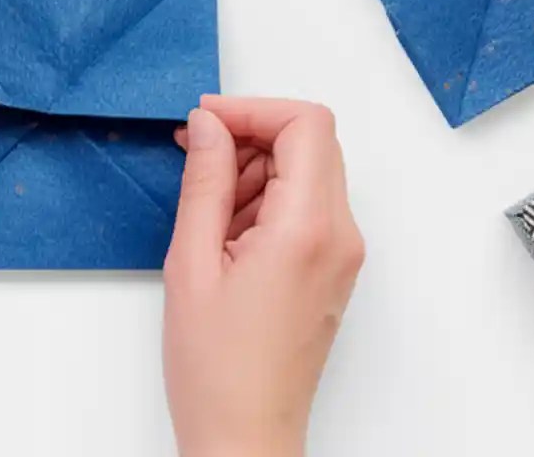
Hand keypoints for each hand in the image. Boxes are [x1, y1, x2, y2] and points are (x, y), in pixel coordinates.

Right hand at [164, 96, 364, 456]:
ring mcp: (342, 254)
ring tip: (208, 215)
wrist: (245, 433)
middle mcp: (340, 235)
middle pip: (311, 143)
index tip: (206, 120)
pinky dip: (267, 201)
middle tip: (196, 157)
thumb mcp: (191, 261)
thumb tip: (211, 125)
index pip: (305, 124)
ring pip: (309, 172)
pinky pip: (307, 207)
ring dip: (257, 172)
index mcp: (308, 228)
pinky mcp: (332, 268)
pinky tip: (227, 235)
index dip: (252, 109)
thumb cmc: (216, 368)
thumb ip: (206, 182)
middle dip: (251, 137)